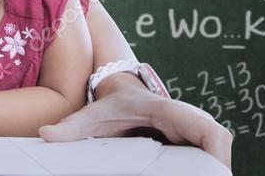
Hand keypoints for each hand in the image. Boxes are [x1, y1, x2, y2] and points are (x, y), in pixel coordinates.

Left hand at [40, 84, 231, 167]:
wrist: (122, 95)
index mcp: (172, 113)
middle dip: (214, 172)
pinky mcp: (190, 148)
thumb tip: (46, 135)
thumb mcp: (93, 114)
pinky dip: (197, 173)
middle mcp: (190, 125)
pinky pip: (202, 163)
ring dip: (205, 173)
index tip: (214, 172)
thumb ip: (72, 126)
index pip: (211, 131)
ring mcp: (193, 137)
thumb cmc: (112, 104)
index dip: (218, 153)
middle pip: (218, 153)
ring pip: (213, 161)